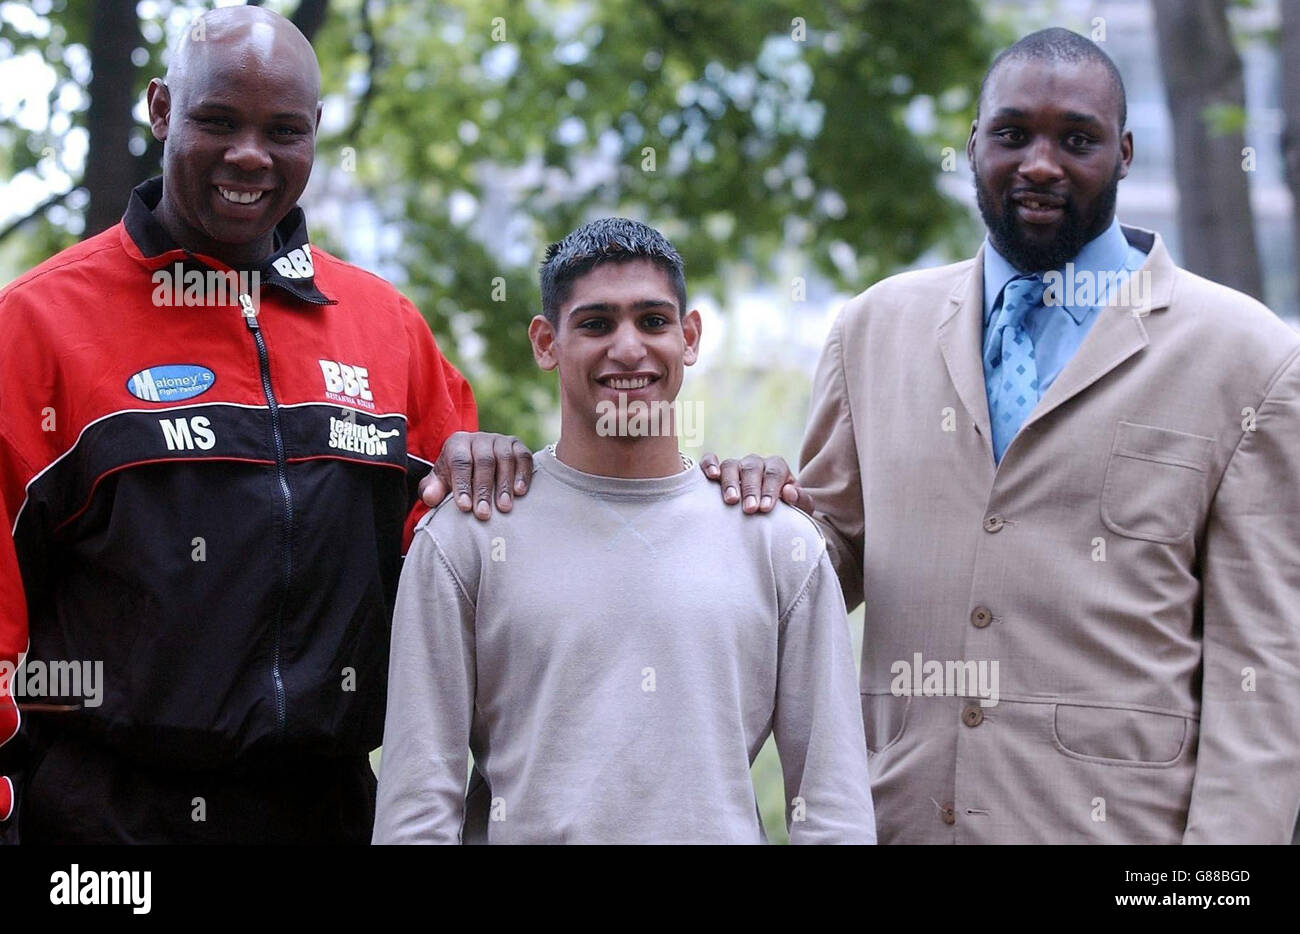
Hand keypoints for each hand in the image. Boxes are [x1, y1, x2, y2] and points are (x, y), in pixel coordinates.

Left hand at [418, 431, 533, 519]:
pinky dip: (523, 474)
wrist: (476, 467)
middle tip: (483, 514)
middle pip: (484, 461)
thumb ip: (432, 490)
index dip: (462, 484)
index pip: (460, 462)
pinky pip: (523, 457)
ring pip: (505, 459)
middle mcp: (479, 438)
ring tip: (504, 507)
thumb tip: (431, 498)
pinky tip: (520, 492)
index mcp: (457, 444)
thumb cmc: (456, 479)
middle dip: (483, 490)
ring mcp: (501, 441)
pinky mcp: (518, 446)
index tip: (464, 507)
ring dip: (505, 484)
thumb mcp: (440, 484)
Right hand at [698, 453, 812, 514]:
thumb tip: (789, 492)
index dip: (770, 489)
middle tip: (750, 509)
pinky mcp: (717, 470)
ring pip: (730, 465)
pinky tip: (711, 476)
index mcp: (777, 468)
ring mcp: (735, 466)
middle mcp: (755, 463)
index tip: (766, 508)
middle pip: (752, 468)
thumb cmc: (783, 512)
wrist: (765, 514)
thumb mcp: (798, 509)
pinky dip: (709, 465)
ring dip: (730, 482)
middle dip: (751, 489)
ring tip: (731, 500)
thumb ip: (800, 501)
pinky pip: (709, 460)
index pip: (775, 473)